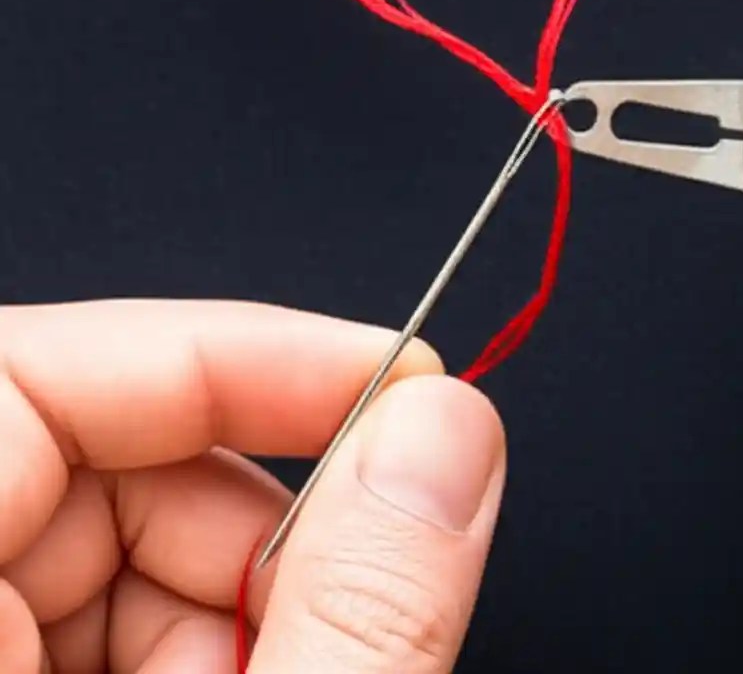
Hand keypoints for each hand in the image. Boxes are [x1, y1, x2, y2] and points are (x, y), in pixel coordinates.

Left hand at [0, 300, 504, 672]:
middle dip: (265, 524)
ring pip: (116, 550)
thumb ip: (361, 608)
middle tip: (371, 589)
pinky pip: (104, 624)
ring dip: (249, 604)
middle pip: (94, 467)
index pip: (26, 377)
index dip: (230, 354)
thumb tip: (445, 436)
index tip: (396, 382)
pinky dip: (211, 652)